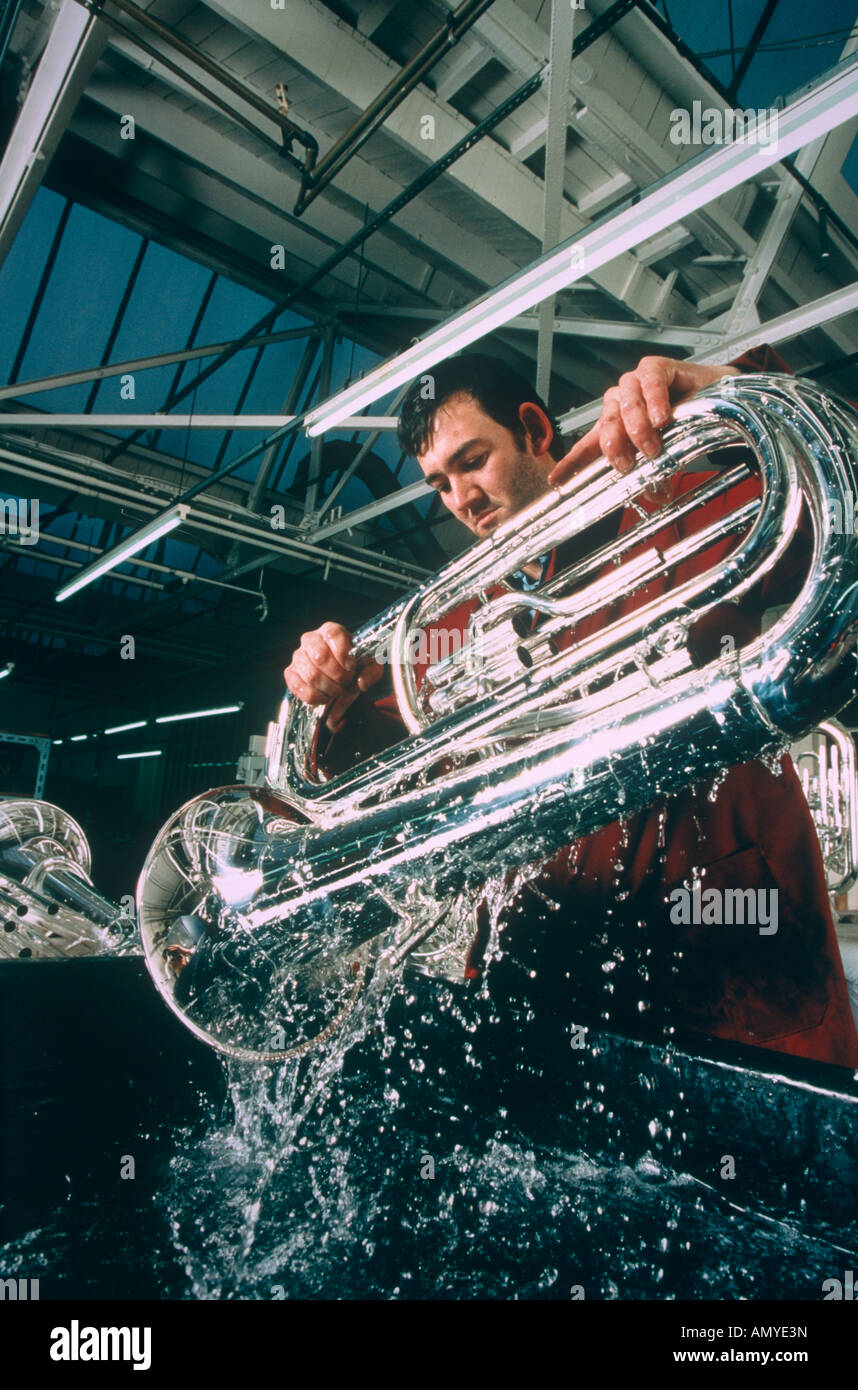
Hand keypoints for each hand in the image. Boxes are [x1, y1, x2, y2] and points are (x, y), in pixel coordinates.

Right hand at [283, 621, 382, 731]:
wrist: (342, 682)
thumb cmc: (355, 668)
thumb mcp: (371, 667)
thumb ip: (372, 672)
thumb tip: (360, 682)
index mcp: (331, 631)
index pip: (333, 634)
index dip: (343, 653)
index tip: (352, 667)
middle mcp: (311, 639)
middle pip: (320, 656)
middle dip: (338, 674)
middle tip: (347, 681)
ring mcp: (298, 656)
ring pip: (311, 675)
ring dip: (329, 688)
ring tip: (338, 690)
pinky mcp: (291, 673)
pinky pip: (300, 688)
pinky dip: (316, 697)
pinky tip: (325, 697)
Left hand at [548, 357, 740, 485]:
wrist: (716, 394)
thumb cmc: (686, 422)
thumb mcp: (668, 454)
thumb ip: (658, 475)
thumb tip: (658, 497)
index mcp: (616, 426)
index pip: (587, 446)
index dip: (571, 463)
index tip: (557, 481)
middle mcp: (620, 403)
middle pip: (605, 424)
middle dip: (614, 447)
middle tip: (627, 464)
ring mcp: (635, 384)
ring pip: (625, 404)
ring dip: (636, 428)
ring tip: (652, 445)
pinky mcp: (655, 368)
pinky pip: (649, 381)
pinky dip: (654, 400)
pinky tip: (661, 418)